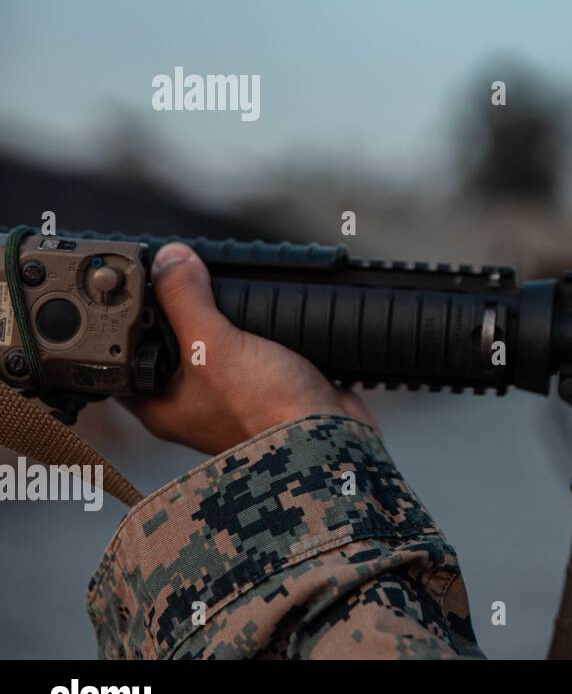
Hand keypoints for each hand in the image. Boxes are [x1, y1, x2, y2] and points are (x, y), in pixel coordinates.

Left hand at [123, 242, 374, 454]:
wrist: (329, 432)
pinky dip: (255, 329)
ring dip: (221, 317)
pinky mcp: (265, 386)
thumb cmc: (265, 412)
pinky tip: (261, 311)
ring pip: (213, 345)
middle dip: (177, 310)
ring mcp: (229, 395)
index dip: (121, 323)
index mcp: (161, 405)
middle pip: (170, 344)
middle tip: (178, 278)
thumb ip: (185, 300)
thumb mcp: (213, 346)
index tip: (131, 286)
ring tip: (220, 288)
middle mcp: (191, 402)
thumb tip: (169, 260)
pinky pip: (251, 349)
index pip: (123, 357)